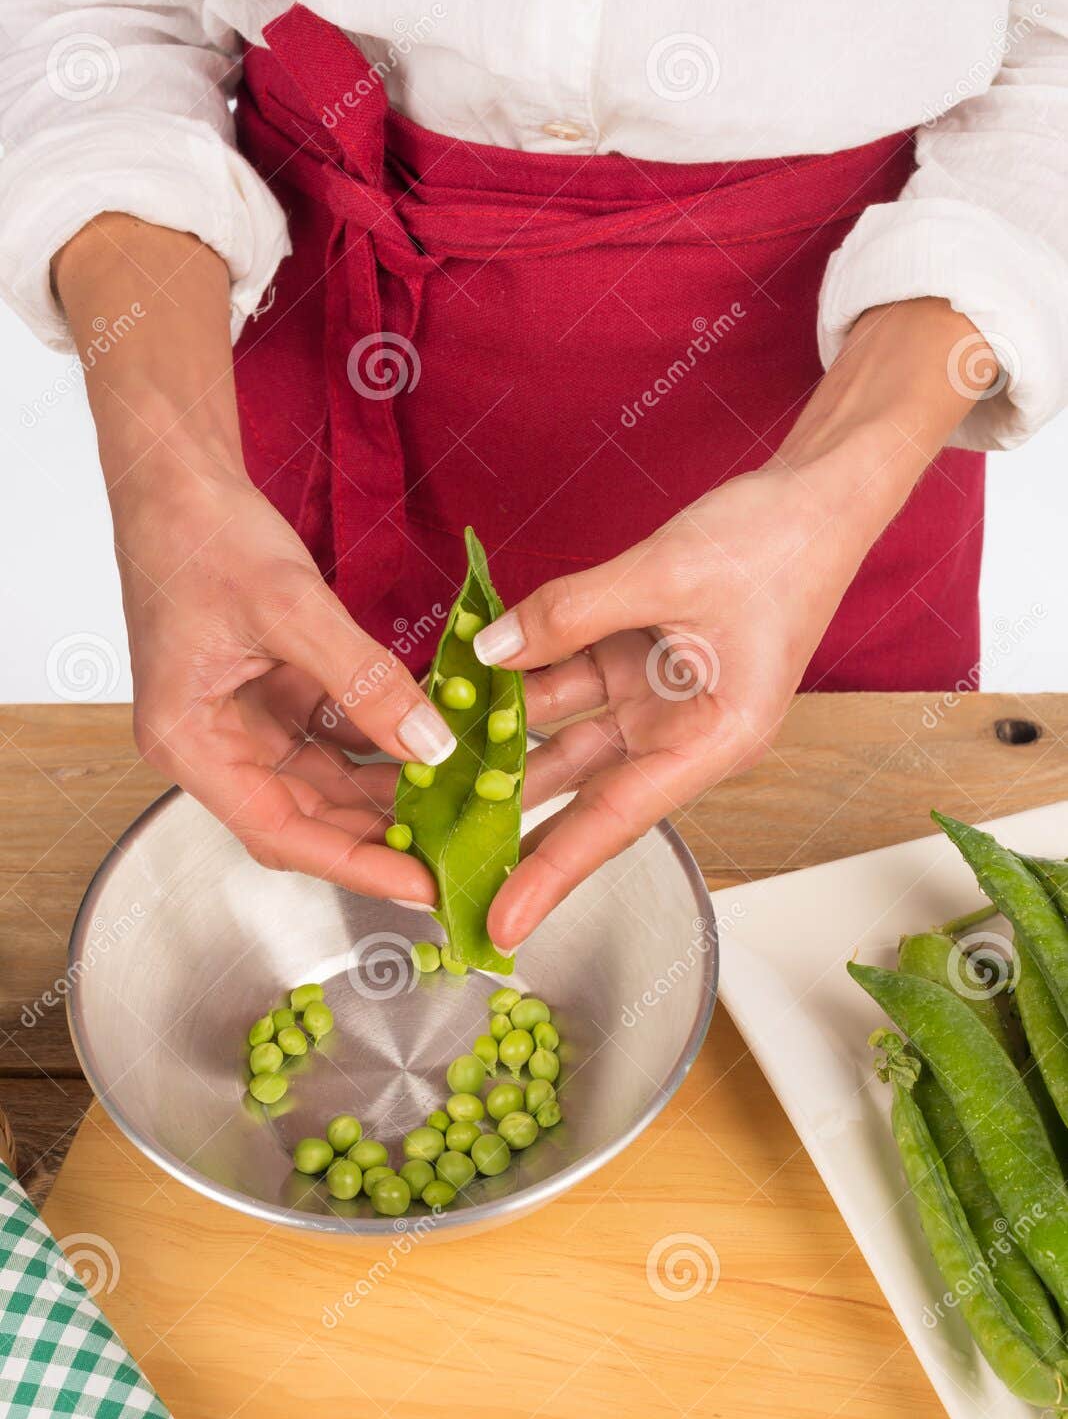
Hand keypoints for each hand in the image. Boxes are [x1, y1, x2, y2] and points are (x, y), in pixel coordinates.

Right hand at [114, 465, 450, 902]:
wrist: (175, 475)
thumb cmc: (201, 533)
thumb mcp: (292, 608)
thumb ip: (365, 681)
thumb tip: (432, 744)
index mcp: (189, 743)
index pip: (280, 832)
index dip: (355, 865)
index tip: (421, 887)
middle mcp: (211, 746)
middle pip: (305, 820)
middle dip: (380, 840)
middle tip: (456, 856)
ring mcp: (241, 723)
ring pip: (325, 784)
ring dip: (387, 795)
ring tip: (456, 808)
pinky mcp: (269, 696)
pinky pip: (332, 739)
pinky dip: (380, 745)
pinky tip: (432, 749)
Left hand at [478, 299, 989, 948]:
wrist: (817, 495)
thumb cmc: (774, 542)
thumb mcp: (666, 570)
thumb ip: (571, 611)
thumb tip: (488, 650)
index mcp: (713, 741)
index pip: (613, 819)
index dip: (550, 874)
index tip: (500, 924)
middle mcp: (681, 735)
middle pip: (578, 795)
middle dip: (506, 828)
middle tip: (436, 867)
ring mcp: (656, 701)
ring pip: (561, 739)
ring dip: (495, 752)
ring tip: (424, 784)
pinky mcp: (639, 665)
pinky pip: (566, 683)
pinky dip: (517, 684)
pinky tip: (460, 692)